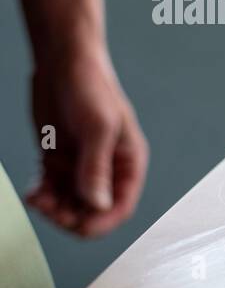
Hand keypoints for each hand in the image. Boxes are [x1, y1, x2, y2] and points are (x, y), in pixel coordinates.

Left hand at [26, 47, 148, 237]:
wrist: (63, 62)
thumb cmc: (91, 86)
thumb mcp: (98, 127)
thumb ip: (96, 167)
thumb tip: (97, 205)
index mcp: (128, 163)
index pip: (121, 206)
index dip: (102, 222)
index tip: (79, 226)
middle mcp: (106, 169)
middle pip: (94, 211)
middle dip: (72, 216)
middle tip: (51, 210)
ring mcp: (80, 166)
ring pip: (71, 204)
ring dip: (54, 209)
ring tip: (38, 200)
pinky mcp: (58, 161)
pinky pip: (52, 190)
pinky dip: (43, 197)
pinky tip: (33, 194)